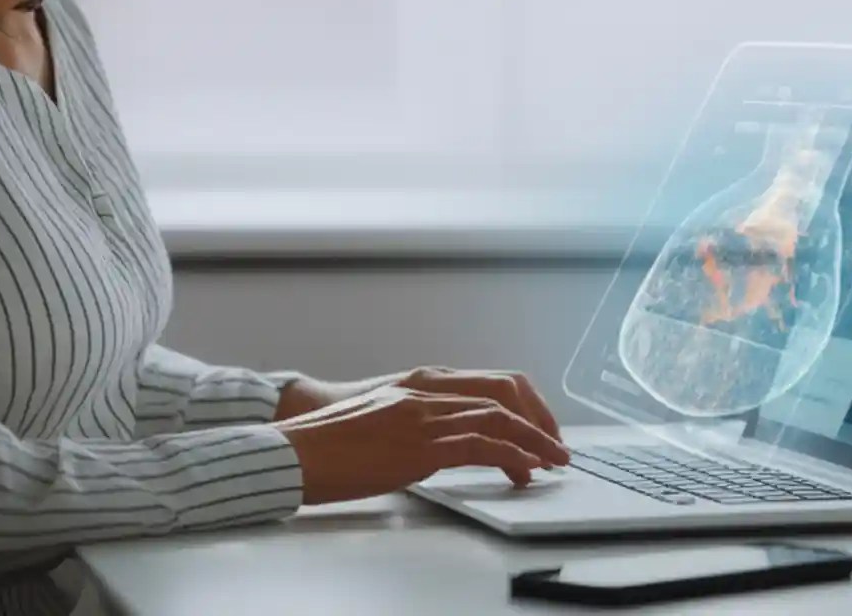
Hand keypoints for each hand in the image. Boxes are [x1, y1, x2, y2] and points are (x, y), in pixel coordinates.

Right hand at [276, 366, 560, 441]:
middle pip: (505, 393)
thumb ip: (418, 420)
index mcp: (420, 382)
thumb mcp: (383, 418)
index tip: (541, 426)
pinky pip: (480, 445)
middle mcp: (427, 391)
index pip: (492, 381)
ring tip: (552, 462)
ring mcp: (424, 416)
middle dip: (538, 420)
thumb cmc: (330, 441)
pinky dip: (510, 456)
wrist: (295, 448)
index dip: (526, 403)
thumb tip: (450, 442)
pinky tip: (524, 470)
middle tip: (556, 446)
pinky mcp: (419, 445)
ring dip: (533, 441)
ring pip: (498, 418)